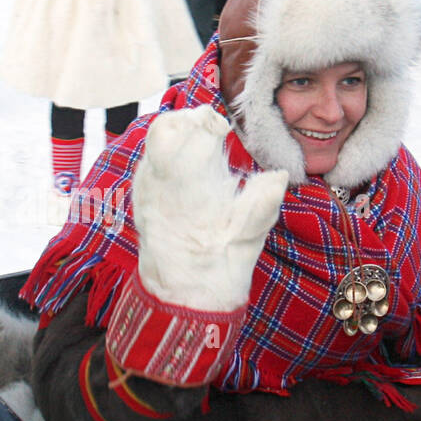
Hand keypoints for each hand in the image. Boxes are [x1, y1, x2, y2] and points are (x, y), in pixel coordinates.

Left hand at [132, 105, 287, 310]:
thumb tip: (278, 174)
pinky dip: (169, 156)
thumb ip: (264, 195)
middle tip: (213, 129)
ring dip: (179, 136)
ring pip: (155, 142)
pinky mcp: (141, 199)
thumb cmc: (220, 265)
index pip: (199, 131)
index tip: (227, 129)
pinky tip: (188, 172)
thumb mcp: (252, 229)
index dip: (215, 124)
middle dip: (192, 121)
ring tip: (202, 148)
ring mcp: (146, 188)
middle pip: (168, 126)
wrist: (185, 300)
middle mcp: (161, 178)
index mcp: (190, 179)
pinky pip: (150, 162)